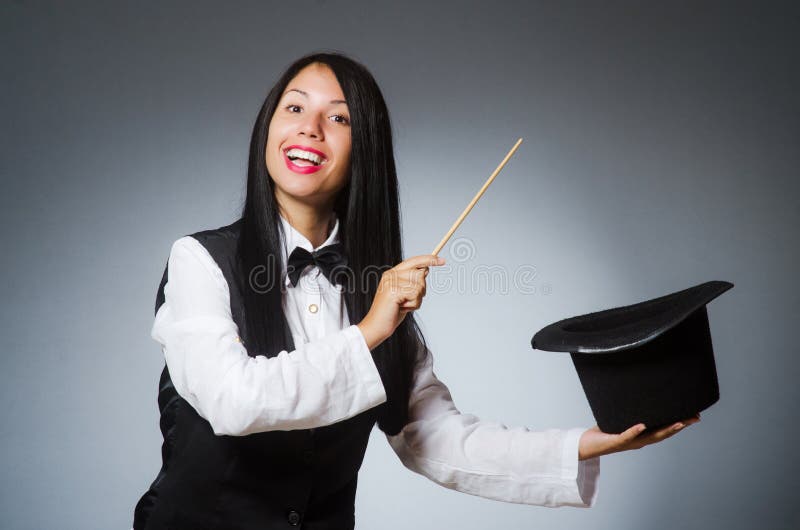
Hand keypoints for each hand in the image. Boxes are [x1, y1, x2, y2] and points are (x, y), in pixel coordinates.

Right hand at [357, 254, 445, 348]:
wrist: (376, 327)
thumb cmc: (391, 313)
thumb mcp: (404, 295)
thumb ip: (412, 282)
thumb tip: (426, 270)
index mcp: (393, 273)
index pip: (414, 261)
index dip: (429, 260)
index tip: (442, 260)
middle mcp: (391, 275)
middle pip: (420, 274)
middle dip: (421, 290)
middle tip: (408, 300)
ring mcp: (391, 282)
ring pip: (419, 286)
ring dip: (416, 300)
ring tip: (404, 305)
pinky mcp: (393, 291)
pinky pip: (415, 295)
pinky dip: (413, 305)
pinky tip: (403, 308)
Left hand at [578, 414, 701, 459]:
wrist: (586, 445)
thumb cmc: (603, 431)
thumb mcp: (620, 418)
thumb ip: (630, 409)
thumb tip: (638, 391)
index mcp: (642, 436)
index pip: (664, 429)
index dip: (680, 423)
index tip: (694, 415)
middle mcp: (639, 441)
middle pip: (663, 434)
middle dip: (680, 426)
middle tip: (695, 418)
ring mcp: (628, 442)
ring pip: (650, 437)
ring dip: (665, 430)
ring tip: (678, 422)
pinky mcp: (615, 442)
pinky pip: (626, 436)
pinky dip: (635, 430)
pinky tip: (643, 424)